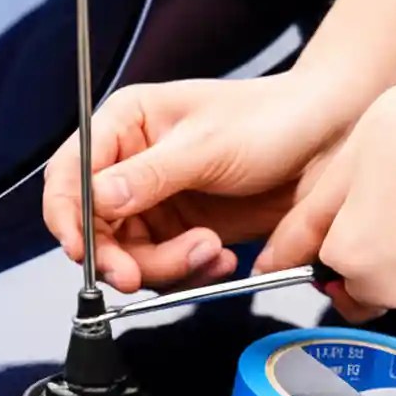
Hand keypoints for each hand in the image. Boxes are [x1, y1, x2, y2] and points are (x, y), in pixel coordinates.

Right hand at [42, 74, 363, 292]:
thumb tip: (97, 201)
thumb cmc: (272, 119)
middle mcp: (132, 164)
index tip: (83, 252)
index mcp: (125, 125)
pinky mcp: (183, 228)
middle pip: (96, 227)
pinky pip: (167, 266)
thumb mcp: (206, 146)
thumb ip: (148, 177)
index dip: (66, 217)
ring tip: (210, 251)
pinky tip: (222, 257)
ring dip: (166, 266)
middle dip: (120, 257)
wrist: (329, 138)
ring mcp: (157, 200)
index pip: (69, 174)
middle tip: (138, 277)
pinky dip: (190, 271)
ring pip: (130, 254)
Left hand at [254, 50, 395, 320]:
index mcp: (358, 261)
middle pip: (353, 286)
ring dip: (391, 252)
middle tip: (372, 194)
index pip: (313, 268)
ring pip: (394, 284)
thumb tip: (272, 262)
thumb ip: (305, 225)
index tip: (338, 204)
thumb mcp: (346, 165)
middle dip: (353, 253)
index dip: (321, 233)